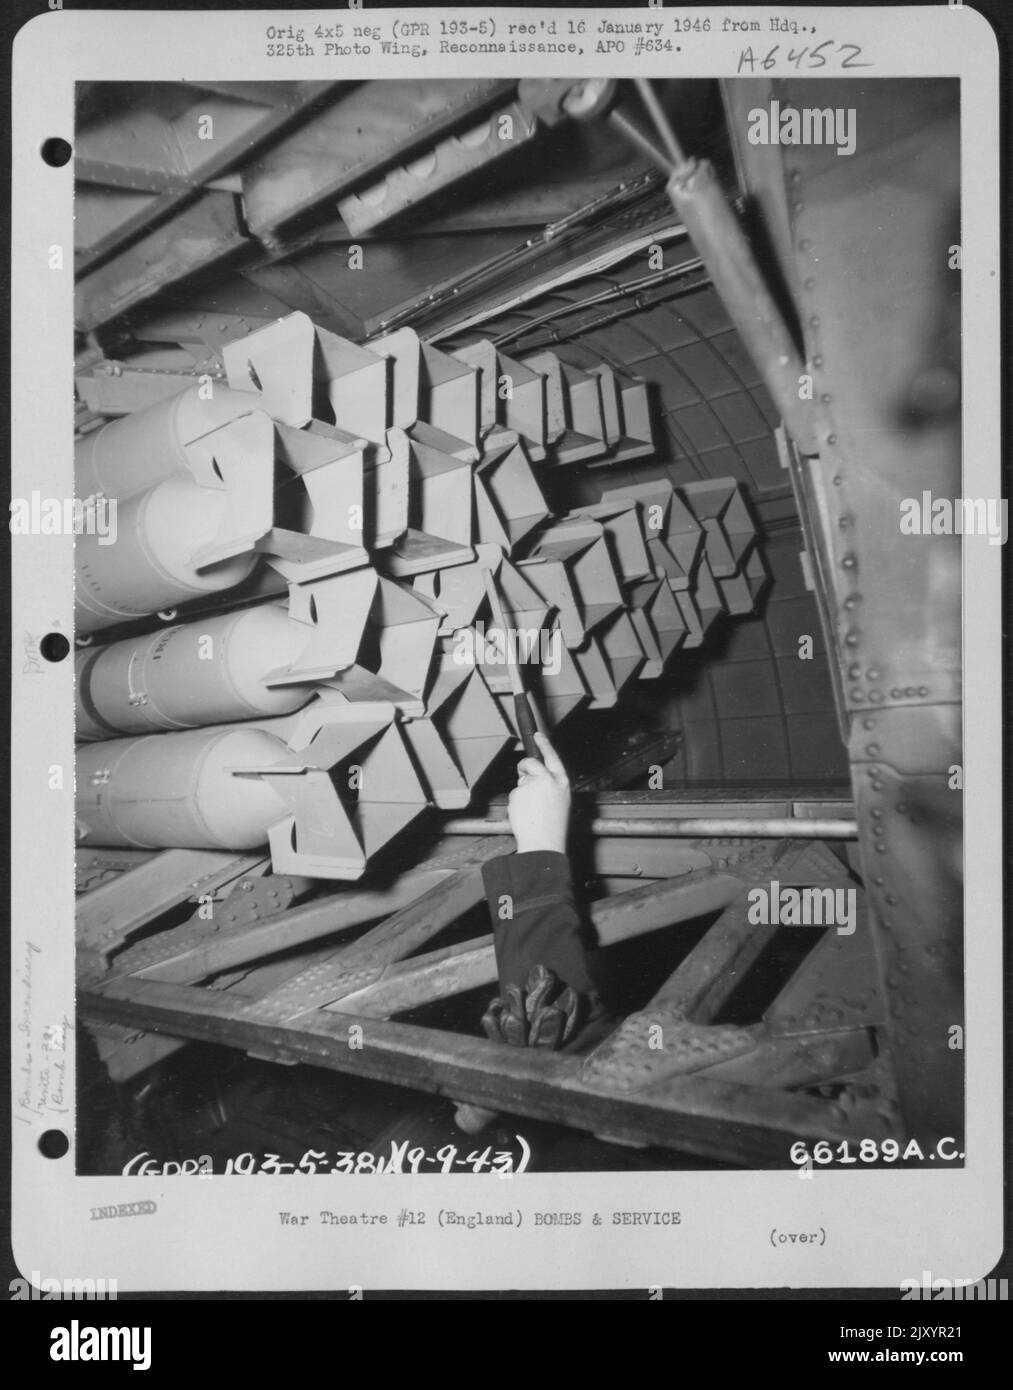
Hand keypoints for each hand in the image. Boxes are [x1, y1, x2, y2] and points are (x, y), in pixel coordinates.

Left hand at [507, 732, 569, 854]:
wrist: (543, 842)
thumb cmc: (553, 826)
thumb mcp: (560, 800)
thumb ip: (549, 785)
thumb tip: (532, 776)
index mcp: (561, 782)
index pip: (552, 756)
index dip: (544, 744)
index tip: (537, 734)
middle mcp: (547, 780)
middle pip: (530, 763)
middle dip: (523, 767)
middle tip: (522, 776)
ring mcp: (531, 786)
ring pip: (520, 782)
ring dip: (521, 792)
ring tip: (530, 810)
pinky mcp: (518, 794)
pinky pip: (514, 795)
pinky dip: (516, 803)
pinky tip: (524, 814)